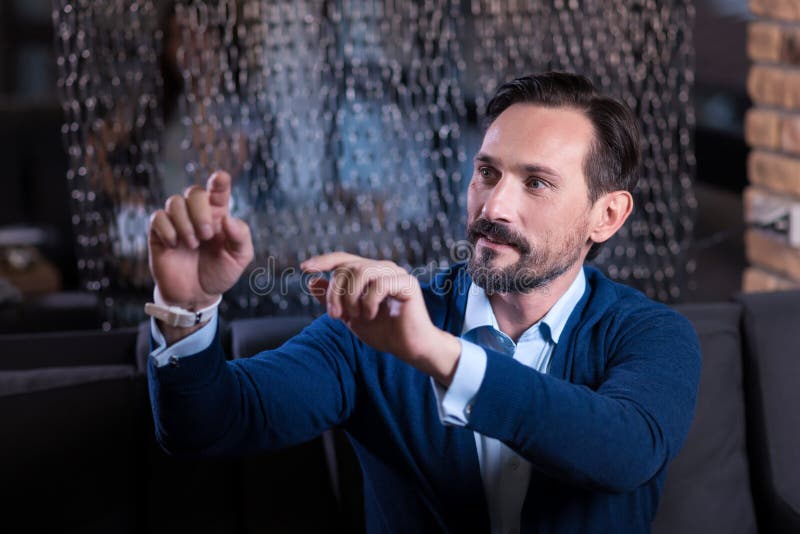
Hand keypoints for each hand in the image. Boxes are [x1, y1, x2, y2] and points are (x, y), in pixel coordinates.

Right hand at [148, 170, 253, 311]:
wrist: (196, 295)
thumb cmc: (219, 273)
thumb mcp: (239, 258)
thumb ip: (241, 237)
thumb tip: (229, 219)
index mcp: (218, 215)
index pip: (218, 190)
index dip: (219, 181)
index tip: (221, 178)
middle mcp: (197, 214)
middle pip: (194, 192)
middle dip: (200, 211)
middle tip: (206, 235)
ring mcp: (177, 222)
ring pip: (174, 202)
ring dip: (185, 223)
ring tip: (193, 245)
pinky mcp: (159, 234)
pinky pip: (158, 218)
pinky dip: (168, 230)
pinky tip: (175, 246)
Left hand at [301, 253, 460, 385]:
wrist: (409, 348)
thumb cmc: (383, 332)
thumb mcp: (350, 316)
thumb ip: (334, 299)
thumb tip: (312, 282)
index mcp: (369, 273)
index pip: (343, 259)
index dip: (323, 261)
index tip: (304, 268)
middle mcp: (382, 268)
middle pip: (347, 268)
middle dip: (335, 293)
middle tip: (336, 316)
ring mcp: (396, 274)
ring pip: (361, 272)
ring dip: (351, 297)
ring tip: (356, 316)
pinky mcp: (407, 284)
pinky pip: (378, 285)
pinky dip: (368, 302)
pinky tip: (371, 315)